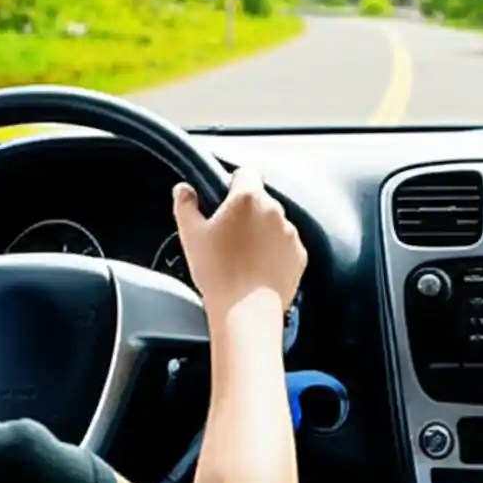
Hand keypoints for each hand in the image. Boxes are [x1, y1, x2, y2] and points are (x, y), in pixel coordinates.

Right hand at [173, 168, 306, 314]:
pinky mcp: (299, 255)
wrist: (246, 310)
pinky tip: (257, 269)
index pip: (246, 173)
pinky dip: (275, 253)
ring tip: (242, 257)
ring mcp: (290, 233)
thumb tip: (183, 190)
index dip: (233, 183)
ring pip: (273, 224)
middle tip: (227, 235)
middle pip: (260, 200)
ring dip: (261, 233)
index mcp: (248, 198)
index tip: (224, 199)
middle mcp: (274, 210)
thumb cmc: (217, 272)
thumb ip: (185, 205)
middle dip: (246, 212)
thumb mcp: (191, 234)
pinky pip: (285, 246)